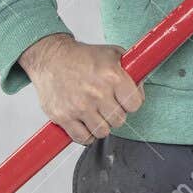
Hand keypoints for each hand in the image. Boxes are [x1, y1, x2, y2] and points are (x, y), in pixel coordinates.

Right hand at [19, 34, 143, 144]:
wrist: (51, 58)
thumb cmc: (83, 56)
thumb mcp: (113, 54)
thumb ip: (131, 72)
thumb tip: (140, 90)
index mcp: (112, 75)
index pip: (135, 104)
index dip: (131, 103)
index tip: (124, 100)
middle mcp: (97, 92)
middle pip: (119, 120)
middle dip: (116, 114)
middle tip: (107, 105)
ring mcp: (79, 106)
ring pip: (103, 131)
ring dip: (101, 125)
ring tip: (96, 113)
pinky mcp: (63, 116)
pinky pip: (83, 138)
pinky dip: (86, 134)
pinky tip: (85, 122)